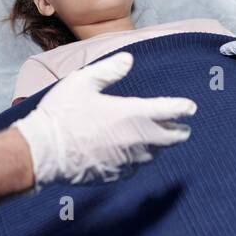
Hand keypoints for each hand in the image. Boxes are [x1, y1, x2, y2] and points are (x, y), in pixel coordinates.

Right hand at [11, 52, 196, 188]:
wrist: (44, 152)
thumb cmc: (63, 114)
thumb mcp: (83, 82)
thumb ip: (110, 71)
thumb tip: (129, 60)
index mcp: (132, 114)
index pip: (169, 111)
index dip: (182, 108)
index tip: (190, 108)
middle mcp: (137, 140)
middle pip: (171, 138)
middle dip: (179, 131)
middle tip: (182, 127)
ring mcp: (128, 161)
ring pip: (154, 154)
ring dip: (159, 146)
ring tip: (158, 139)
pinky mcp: (116, 175)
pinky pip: (135, 167)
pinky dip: (138, 159)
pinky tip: (131, 153)